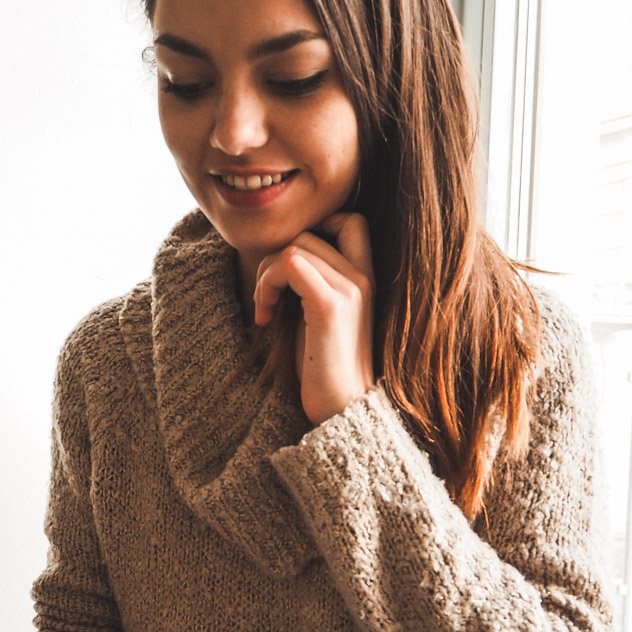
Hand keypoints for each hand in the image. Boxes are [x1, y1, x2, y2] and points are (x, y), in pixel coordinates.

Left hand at [253, 212, 375, 425]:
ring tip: (265, 311)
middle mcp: (363, 277)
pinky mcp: (330, 306)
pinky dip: (267, 286)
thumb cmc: (324, 371)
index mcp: (366, 279)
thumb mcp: (319, 316)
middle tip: (268, 299)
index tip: (289, 272)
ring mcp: (350, 289)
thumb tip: (278, 257)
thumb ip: (310, 284)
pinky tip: (265, 317)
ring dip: (265, 277)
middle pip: (308, 232)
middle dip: (275, 261)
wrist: (343, 411)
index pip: (350, 220)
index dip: (314, 231)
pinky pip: (289, 264)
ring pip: (293, 247)